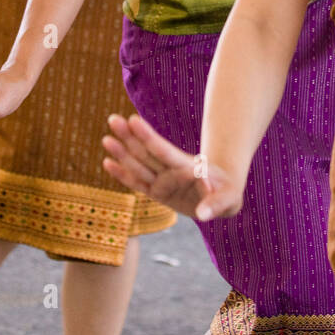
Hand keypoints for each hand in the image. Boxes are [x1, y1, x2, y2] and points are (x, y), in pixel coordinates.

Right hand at [102, 113, 243, 221]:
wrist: (222, 193)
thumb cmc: (227, 193)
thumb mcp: (229, 199)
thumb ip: (215, 204)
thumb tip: (202, 216)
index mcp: (186, 168)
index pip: (163, 150)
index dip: (148, 136)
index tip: (134, 120)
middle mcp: (170, 171)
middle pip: (146, 152)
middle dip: (129, 137)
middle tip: (112, 119)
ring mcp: (162, 180)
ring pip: (138, 164)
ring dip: (122, 152)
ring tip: (106, 138)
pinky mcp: (157, 192)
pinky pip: (137, 183)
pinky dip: (123, 174)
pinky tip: (107, 163)